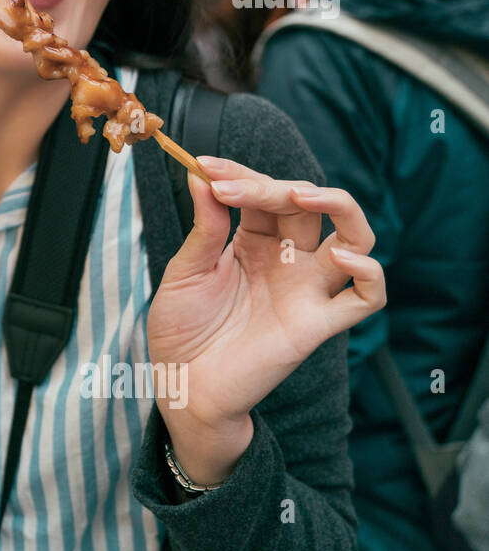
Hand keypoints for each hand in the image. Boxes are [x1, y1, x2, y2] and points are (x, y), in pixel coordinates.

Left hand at [147, 155, 384, 484]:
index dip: (241, 174)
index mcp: (254, 243)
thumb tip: (200, 175)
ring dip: (340, 208)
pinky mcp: (318, 323)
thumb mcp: (185, 271)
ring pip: (354, 237)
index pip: (265, 193)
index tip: (205, 166)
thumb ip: (204, 227)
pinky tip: (346, 257)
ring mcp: (307, 289)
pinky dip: (370, 274)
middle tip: (232, 188)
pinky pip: (365, 297)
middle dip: (273, 187)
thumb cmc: (181, 330)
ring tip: (302, 196)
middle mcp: (287, 260)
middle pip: (307, 206)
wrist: (181, 385)